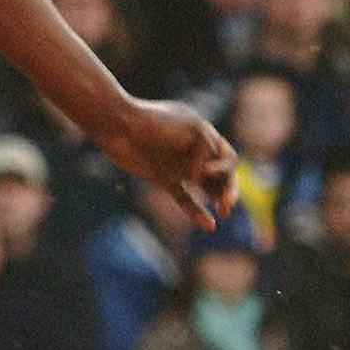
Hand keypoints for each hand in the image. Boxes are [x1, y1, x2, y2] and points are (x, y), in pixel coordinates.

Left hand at [104, 97, 238, 227]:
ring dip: (218, 198)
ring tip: (224, 212)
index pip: (227, 157)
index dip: (225, 168)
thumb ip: (207, 153)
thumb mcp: (193, 130)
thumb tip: (201, 179)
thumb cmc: (155, 123)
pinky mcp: (163, 180)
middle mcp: (194, 152)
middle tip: (228, 204)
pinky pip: (185, 199)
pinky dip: (197, 212)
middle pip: (221, 174)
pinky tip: (210, 225)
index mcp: (205, 135)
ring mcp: (179, 166)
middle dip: (229, 188)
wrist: (120, 126)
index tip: (206, 172)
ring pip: (206, 187)